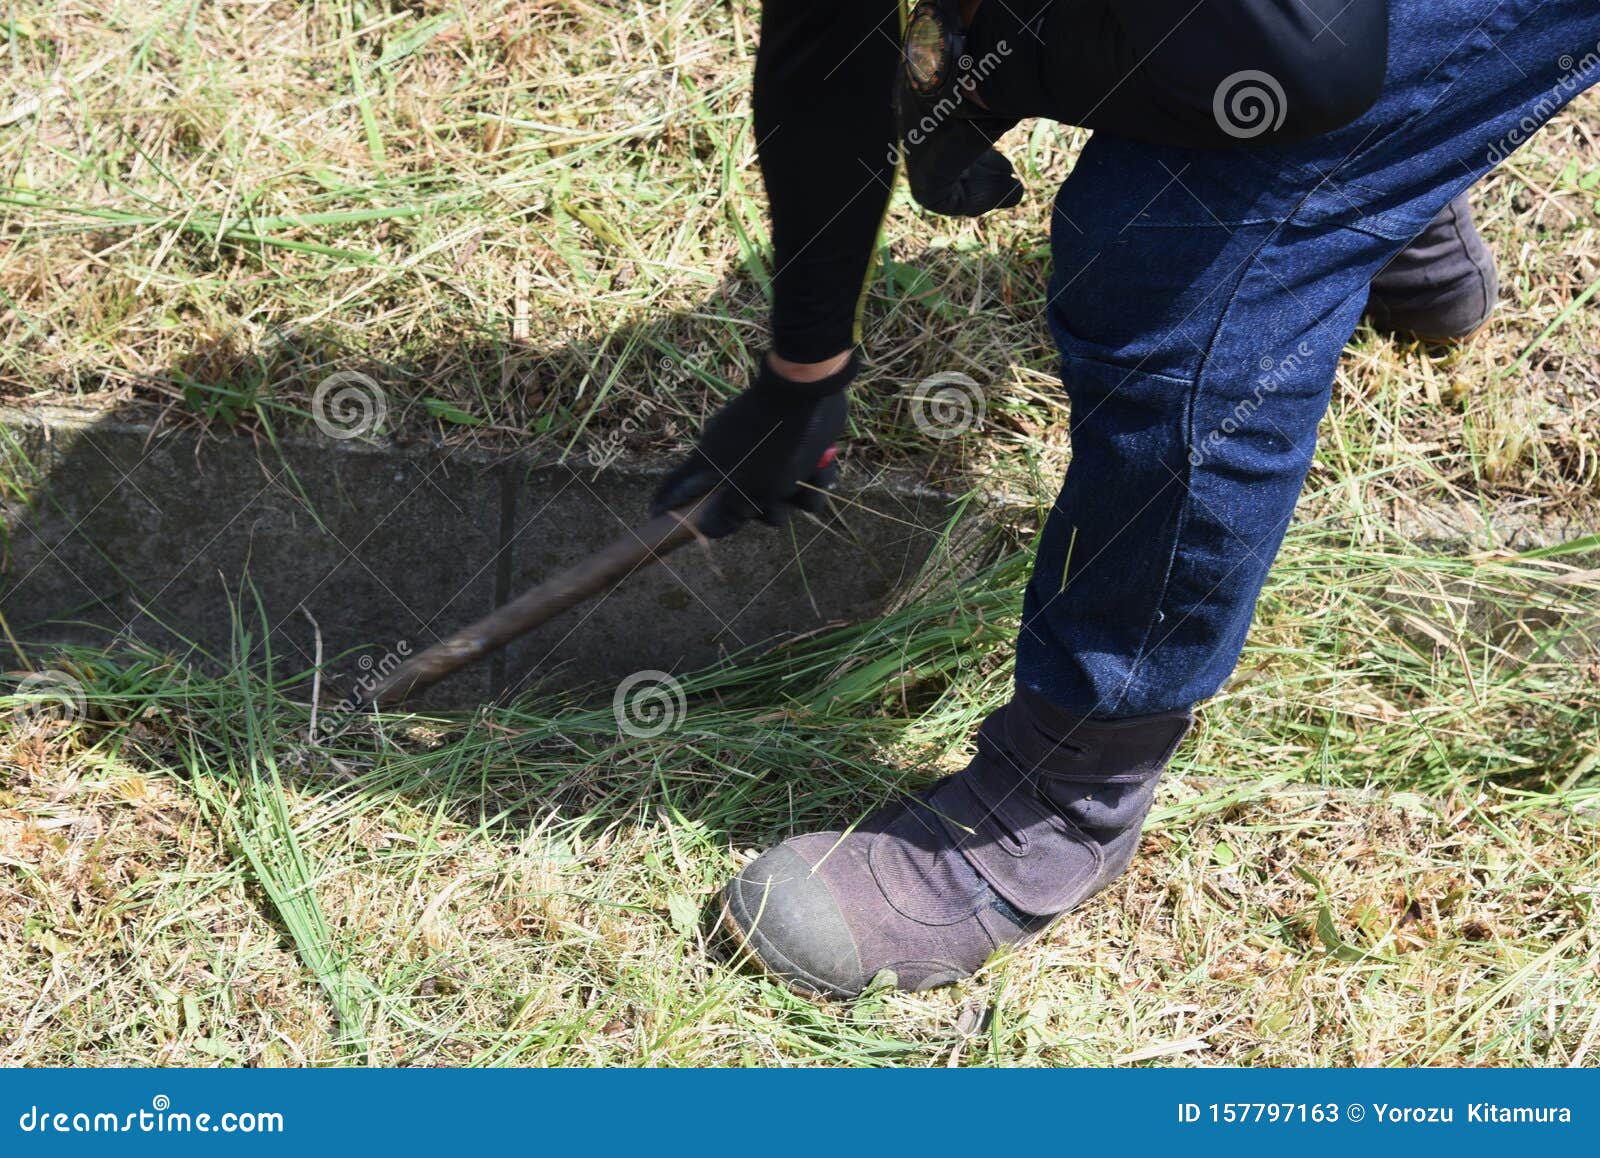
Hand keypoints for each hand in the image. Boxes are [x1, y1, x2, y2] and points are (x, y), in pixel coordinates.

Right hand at [651, 354, 852, 538]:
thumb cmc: (772, 444)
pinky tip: (820, 464)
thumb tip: (707, 531)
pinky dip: (814, 476)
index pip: (675, 487)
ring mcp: (762, 450)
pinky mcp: (792, 444)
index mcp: (712, 464)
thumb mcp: (750, 489)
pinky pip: (802, 476)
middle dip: (766, 511)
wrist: (807, 389)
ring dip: (797, 496)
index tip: (656, 520)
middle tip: (776, 503)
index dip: (667, 507)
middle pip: (740, 503)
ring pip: (778, 494)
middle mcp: (732, 457)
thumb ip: (728, 513)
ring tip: (805, 480)